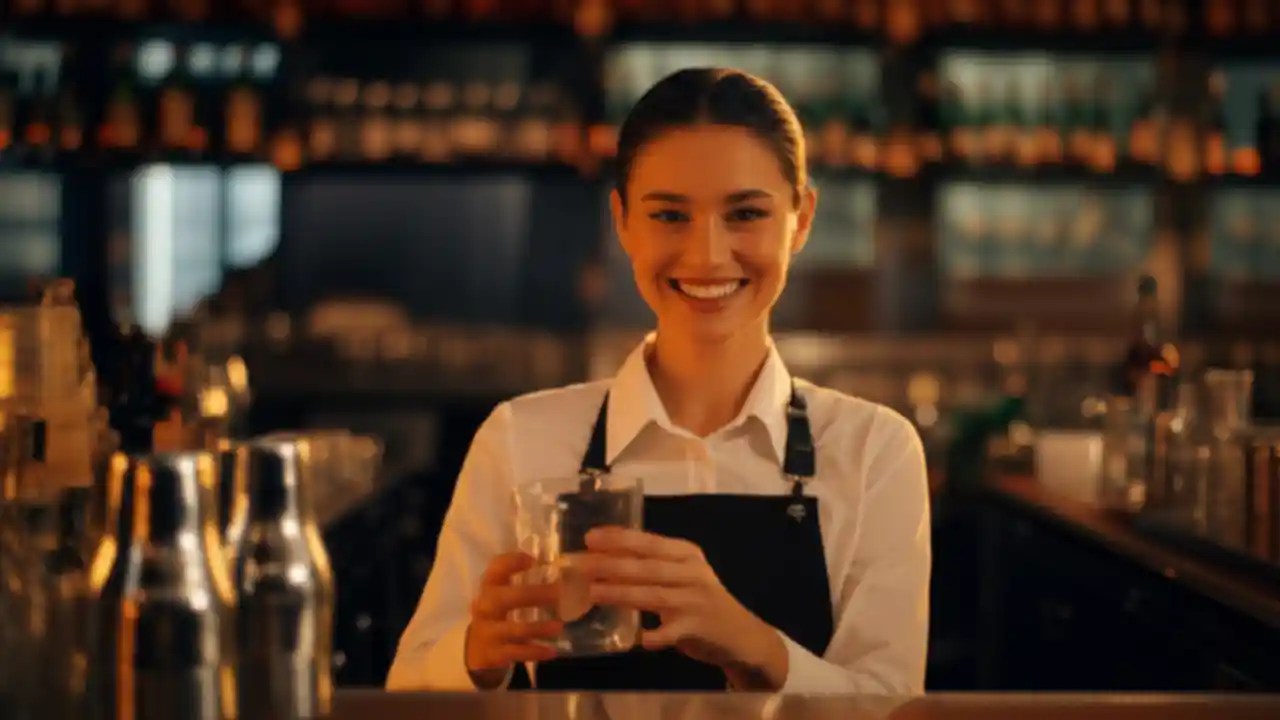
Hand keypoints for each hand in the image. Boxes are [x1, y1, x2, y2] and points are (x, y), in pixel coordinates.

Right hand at [464, 552, 563, 687]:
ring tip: (559, 626)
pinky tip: (553, 651)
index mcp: (488, 587)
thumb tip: (560, 570)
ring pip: (514, 629)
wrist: (477, 647)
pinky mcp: (494, 653)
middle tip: (558, 593)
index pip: (494, 570)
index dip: (511, 562)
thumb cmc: (497, 613)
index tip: (532, 560)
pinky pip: (517, 653)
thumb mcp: (502, 594)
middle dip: (532, 595)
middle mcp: (485, 607)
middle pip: (504, 599)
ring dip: (538, 628)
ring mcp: (488, 631)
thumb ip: (523, 582)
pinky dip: (536, 651)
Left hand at [581, 527, 788, 689]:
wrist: (741, 635)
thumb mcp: (681, 575)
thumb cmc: (700, 601)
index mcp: (687, 554)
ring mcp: (696, 600)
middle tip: (581, 564)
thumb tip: (603, 557)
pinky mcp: (698, 628)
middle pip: (648, 566)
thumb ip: (651, 566)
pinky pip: (672, 632)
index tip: (590, 537)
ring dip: (622, 594)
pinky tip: (638, 639)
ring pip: (654, 595)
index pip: (649, 542)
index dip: (619, 539)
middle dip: (612, 564)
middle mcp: (693, 573)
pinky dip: (655, 635)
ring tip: (592, 593)